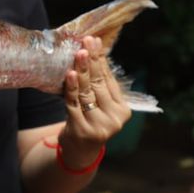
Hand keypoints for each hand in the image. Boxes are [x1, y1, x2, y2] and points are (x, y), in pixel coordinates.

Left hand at [60, 35, 131, 167]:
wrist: (79, 150)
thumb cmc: (89, 120)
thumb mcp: (99, 104)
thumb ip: (99, 85)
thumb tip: (94, 51)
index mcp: (123, 110)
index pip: (109, 80)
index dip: (100, 60)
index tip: (95, 41)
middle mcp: (115, 119)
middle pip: (98, 85)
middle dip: (91, 62)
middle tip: (86, 42)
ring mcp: (99, 126)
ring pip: (87, 93)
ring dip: (82, 71)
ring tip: (79, 53)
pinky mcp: (82, 130)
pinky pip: (74, 104)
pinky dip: (71, 89)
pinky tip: (70, 74)